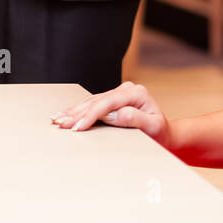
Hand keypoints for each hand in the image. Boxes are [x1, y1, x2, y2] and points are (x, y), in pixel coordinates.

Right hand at [51, 80, 173, 149]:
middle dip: (76, 113)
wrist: (166, 133)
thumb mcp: (154, 128)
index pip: (108, 103)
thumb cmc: (161, 133)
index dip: (91, 115)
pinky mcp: (114, 99)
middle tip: (59, 123)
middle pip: (97, 101)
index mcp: (136, 93)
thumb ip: (135, 119)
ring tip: (57, 119)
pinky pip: (93, 103)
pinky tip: (67, 113)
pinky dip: (79, 109)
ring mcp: (120, 92)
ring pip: (92, 101)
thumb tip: (116, 114)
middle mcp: (127, 89)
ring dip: (74, 111)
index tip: (77, 127)